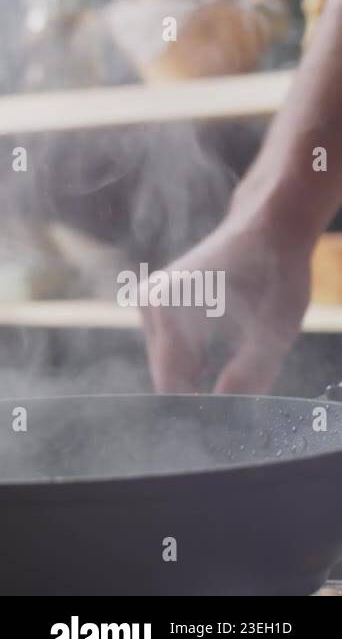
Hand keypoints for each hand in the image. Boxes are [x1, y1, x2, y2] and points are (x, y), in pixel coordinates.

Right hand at [140, 195, 311, 393]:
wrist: (269, 224)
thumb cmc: (276, 273)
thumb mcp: (273, 330)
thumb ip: (249, 377)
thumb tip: (224, 411)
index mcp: (172, 312)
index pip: (171, 386)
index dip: (198, 408)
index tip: (229, 414)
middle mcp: (150, 304)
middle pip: (167, 375)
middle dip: (200, 390)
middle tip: (238, 388)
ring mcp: (148, 298)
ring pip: (167, 362)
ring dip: (198, 371)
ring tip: (235, 354)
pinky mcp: (154, 297)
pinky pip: (168, 344)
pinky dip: (194, 354)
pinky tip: (222, 340)